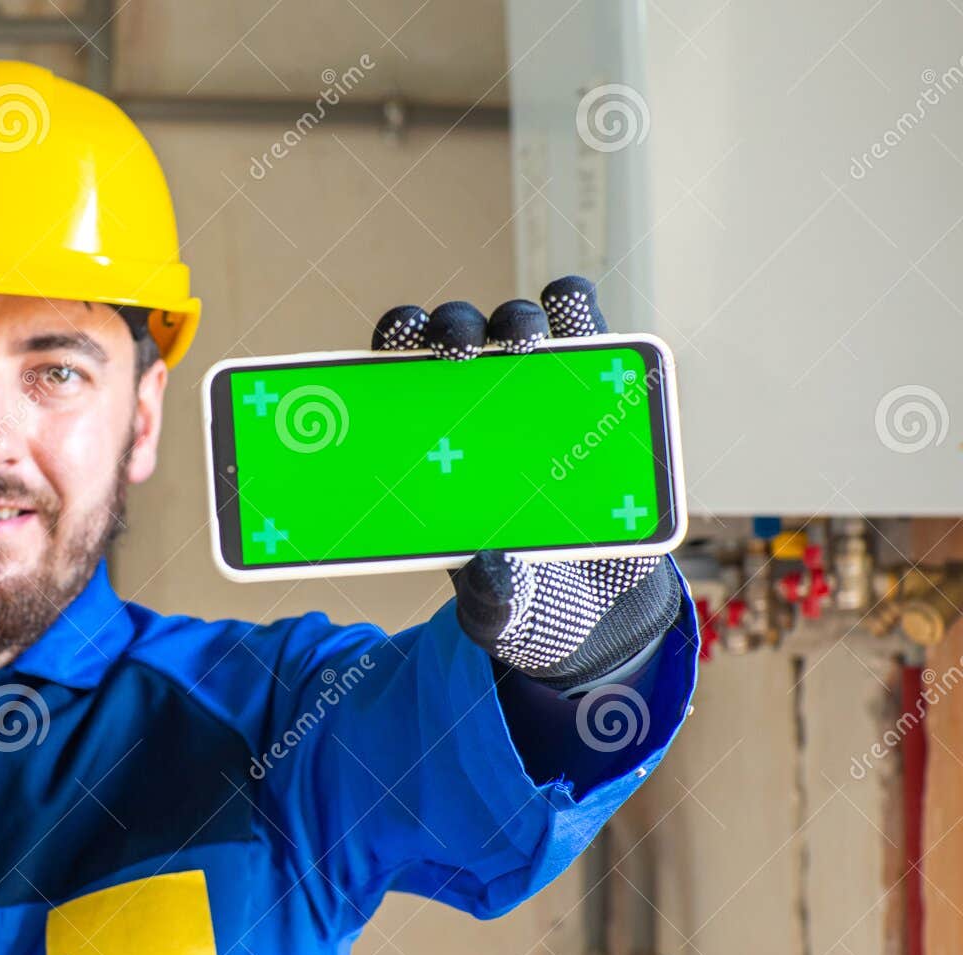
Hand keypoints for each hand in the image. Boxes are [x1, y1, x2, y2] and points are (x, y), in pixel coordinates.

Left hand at [370, 277, 681, 690]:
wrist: (597, 606)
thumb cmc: (523, 597)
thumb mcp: (498, 608)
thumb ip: (490, 594)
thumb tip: (491, 565)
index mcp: (430, 444)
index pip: (397, 374)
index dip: (391, 347)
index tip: (392, 347)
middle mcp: (476, 403)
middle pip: (453, 339)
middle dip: (450, 329)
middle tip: (458, 352)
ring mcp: (536, 390)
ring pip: (515, 326)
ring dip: (514, 321)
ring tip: (522, 343)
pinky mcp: (593, 388)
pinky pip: (584, 333)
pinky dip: (576, 313)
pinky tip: (571, 313)